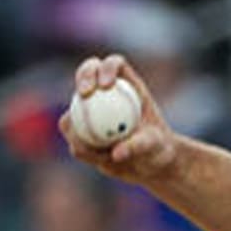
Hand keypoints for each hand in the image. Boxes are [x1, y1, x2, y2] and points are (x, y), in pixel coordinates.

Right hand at [58, 54, 178, 184]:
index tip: (105, 85)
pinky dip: (81, 147)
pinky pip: (72, 135)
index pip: (115, 65)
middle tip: (84, 94)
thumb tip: (116, 153)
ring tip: (102, 151)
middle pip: (88, 72)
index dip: (106, 68)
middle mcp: (106, 93)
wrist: (150, 165)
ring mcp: (91, 109)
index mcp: (129, 86)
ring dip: (79, 125)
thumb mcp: (155, 147)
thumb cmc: (159, 150)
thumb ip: (138, 146)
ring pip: (73, 107)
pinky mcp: (80, 129)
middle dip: (84, 76)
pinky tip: (99, 159)